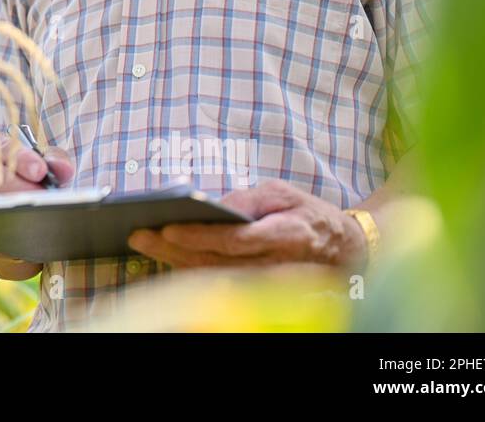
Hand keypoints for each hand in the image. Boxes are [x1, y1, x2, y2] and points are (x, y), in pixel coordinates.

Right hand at [0, 129, 75, 280]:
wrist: (22, 201)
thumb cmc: (32, 176)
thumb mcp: (45, 162)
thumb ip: (56, 161)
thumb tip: (62, 170)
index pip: (0, 148)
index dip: (21, 160)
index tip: (40, 171)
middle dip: (17, 190)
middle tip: (41, 199)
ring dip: (12, 224)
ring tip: (41, 228)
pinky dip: (14, 258)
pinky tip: (36, 256)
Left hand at [126, 179, 367, 269]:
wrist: (346, 250)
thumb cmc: (309, 214)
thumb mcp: (283, 192)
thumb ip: (248, 198)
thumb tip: (211, 205)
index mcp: (285, 235)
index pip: (234, 240)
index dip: (198, 236)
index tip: (167, 226)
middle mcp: (275, 265)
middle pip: (215, 263)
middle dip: (173, 250)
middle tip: (139, 235)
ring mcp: (267, 284)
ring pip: (212, 278)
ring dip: (175, 262)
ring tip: (144, 244)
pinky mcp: (260, 292)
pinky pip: (219, 284)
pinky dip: (190, 272)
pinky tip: (166, 258)